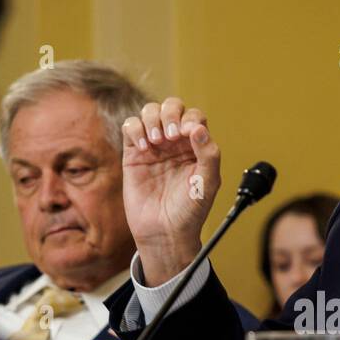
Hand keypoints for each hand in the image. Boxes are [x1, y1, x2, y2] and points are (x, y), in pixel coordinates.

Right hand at [121, 98, 220, 285]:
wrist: (164, 232)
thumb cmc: (189, 211)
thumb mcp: (208, 184)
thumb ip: (209, 155)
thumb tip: (198, 129)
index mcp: (196, 147)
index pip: (194, 117)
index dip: (190, 120)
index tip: (186, 136)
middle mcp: (175, 143)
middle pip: (172, 107)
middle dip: (170, 114)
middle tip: (170, 136)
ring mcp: (154, 147)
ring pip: (150, 112)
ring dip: (152, 118)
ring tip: (155, 140)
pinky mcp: (133, 154)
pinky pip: (130, 127)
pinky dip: (135, 128)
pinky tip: (143, 147)